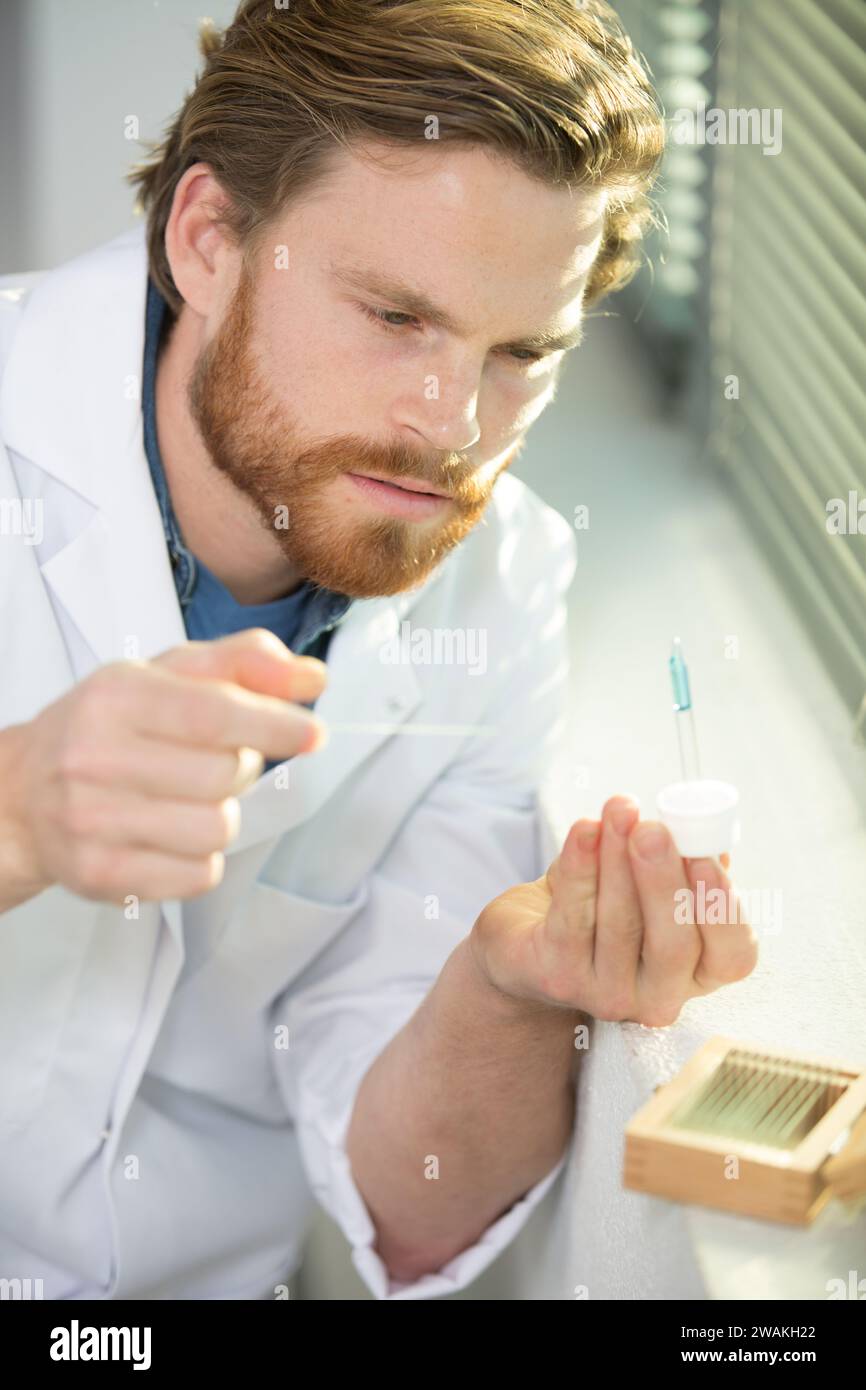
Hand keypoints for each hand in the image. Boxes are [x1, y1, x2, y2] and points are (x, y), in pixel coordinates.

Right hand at [0, 628, 327, 907]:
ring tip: (186, 800)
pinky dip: (200, 859)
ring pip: (217, 829)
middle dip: (238, 770)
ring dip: (220, 816)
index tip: (312, 733)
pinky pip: (198, 876)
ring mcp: (92, 821)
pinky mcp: (100, 875)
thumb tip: (312, 677)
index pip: (214, 713)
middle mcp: (95, 757)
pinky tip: (170, 836)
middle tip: (210, 763)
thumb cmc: (109, 728)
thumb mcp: (169, 676)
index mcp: (117, 697)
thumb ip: (244, 664)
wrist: (23, 794)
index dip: (274, 725)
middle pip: (225, 776)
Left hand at [470, 795, 757, 1026]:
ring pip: (619, 924)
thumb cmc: (603, 907)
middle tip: (651, 830)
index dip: (723, 912)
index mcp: (698, 972)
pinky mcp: (557, 976)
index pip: (732, 956)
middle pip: (673, 945)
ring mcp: (607, 994)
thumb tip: (698, 831)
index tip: (705, 860)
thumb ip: (679, 864)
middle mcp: (659, 996)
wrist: (528, 941)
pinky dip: (579, 867)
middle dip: (663, 881)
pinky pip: (572, 917)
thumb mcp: (648, 887)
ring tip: (617, 811)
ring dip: (616, 859)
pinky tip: (584, 829)